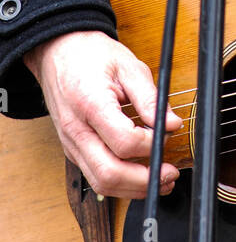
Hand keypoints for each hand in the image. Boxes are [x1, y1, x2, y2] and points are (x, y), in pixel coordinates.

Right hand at [24, 30, 181, 198]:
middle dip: (144, 180)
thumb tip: (172, 123)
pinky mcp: (73, 149)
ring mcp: (72, 144)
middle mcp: (76, 131)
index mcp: (91, 105)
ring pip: (100, 183)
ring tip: (161, 181)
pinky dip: (120, 182)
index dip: (151, 144)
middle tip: (169, 174)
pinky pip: (95, 176)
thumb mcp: (128, 65)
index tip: (167, 133)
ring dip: (133, 188)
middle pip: (109, 173)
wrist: (58, 52)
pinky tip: (140, 175)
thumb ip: (151, 97)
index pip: (123, 142)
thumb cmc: (90, 56)